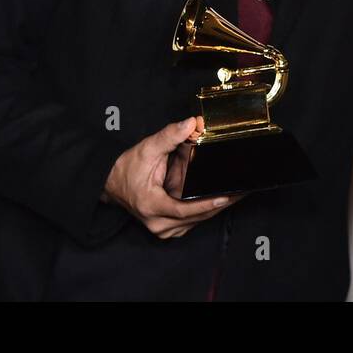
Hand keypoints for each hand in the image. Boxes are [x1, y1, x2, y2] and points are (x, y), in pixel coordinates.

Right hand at [101, 116, 243, 238]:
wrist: (110, 183)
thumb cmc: (127, 168)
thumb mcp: (147, 148)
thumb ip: (169, 136)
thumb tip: (191, 123)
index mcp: (152, 206)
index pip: (185, 209)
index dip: (207, 204)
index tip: (225, 196)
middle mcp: (158, 223)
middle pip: (197, 217)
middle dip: (220, 203)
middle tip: (242, 191)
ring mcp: (164, 229)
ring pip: (197, 220)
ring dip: (216, 206)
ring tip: (237, 193)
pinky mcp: (169, 227)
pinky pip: (193, 220)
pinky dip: (206, 209)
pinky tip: (220, 198)